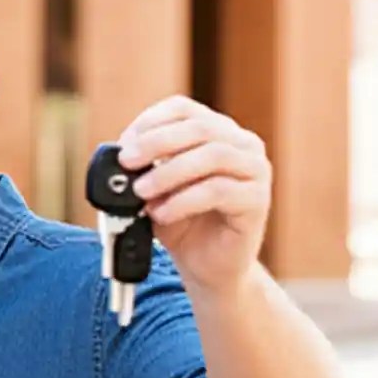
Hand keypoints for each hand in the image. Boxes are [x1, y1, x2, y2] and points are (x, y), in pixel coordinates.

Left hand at [116, 95, 271, 294]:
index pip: (183, 109)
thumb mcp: (155, 190)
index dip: (150, 122)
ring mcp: (254, 170)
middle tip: (127, 162)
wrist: (208, 267)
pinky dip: (183, 201)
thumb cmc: (183, 223)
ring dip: (169, 173)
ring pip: (213, 156)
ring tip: (141, 192)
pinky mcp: (257, 200)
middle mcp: (241, 144)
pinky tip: (161, 214)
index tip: (124, 144)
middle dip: (156, 143)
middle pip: (199, 128)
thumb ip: (143, 170)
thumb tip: (119, 159)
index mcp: (216, 132)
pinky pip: (219, 191)